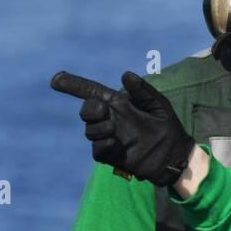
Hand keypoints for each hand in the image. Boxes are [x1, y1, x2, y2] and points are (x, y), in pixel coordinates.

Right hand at [51, 70, 194, 186]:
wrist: (175, 155)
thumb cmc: (168, 126)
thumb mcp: (159, 104)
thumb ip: (143, 90)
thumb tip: (124, 75)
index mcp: (119, 104)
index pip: (91, 92)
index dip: (73, 85)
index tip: (56, 80)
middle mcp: (111, 119)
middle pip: (86, 111)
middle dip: (89, 109)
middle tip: (103, 110)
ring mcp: (109, 138)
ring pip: (90, 130)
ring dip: (98, 127)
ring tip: (114, 129)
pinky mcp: (112, 156)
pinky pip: (97, 150)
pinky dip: (102, 144)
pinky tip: (114, 142)